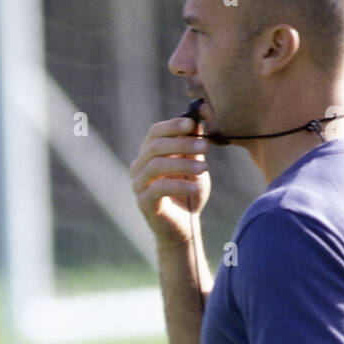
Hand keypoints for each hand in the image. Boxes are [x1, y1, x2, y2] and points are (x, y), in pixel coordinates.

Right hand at [129, 116, 210, 247]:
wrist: (184, 225)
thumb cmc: (189, 191)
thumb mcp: (195, 164)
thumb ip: (195, 145)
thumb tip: (202, 117)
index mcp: (149, 154)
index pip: (155, 132)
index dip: (172, 126)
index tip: (193, 124)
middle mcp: (139, 166)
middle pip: (155, 146)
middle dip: (182, 143)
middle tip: (205, 145)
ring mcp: (138, 184)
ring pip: (156, 165)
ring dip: (183, 164)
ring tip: (205, 168)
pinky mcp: (143, 202)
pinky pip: (158, 188)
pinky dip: (179, 185)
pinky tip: (196, 187)